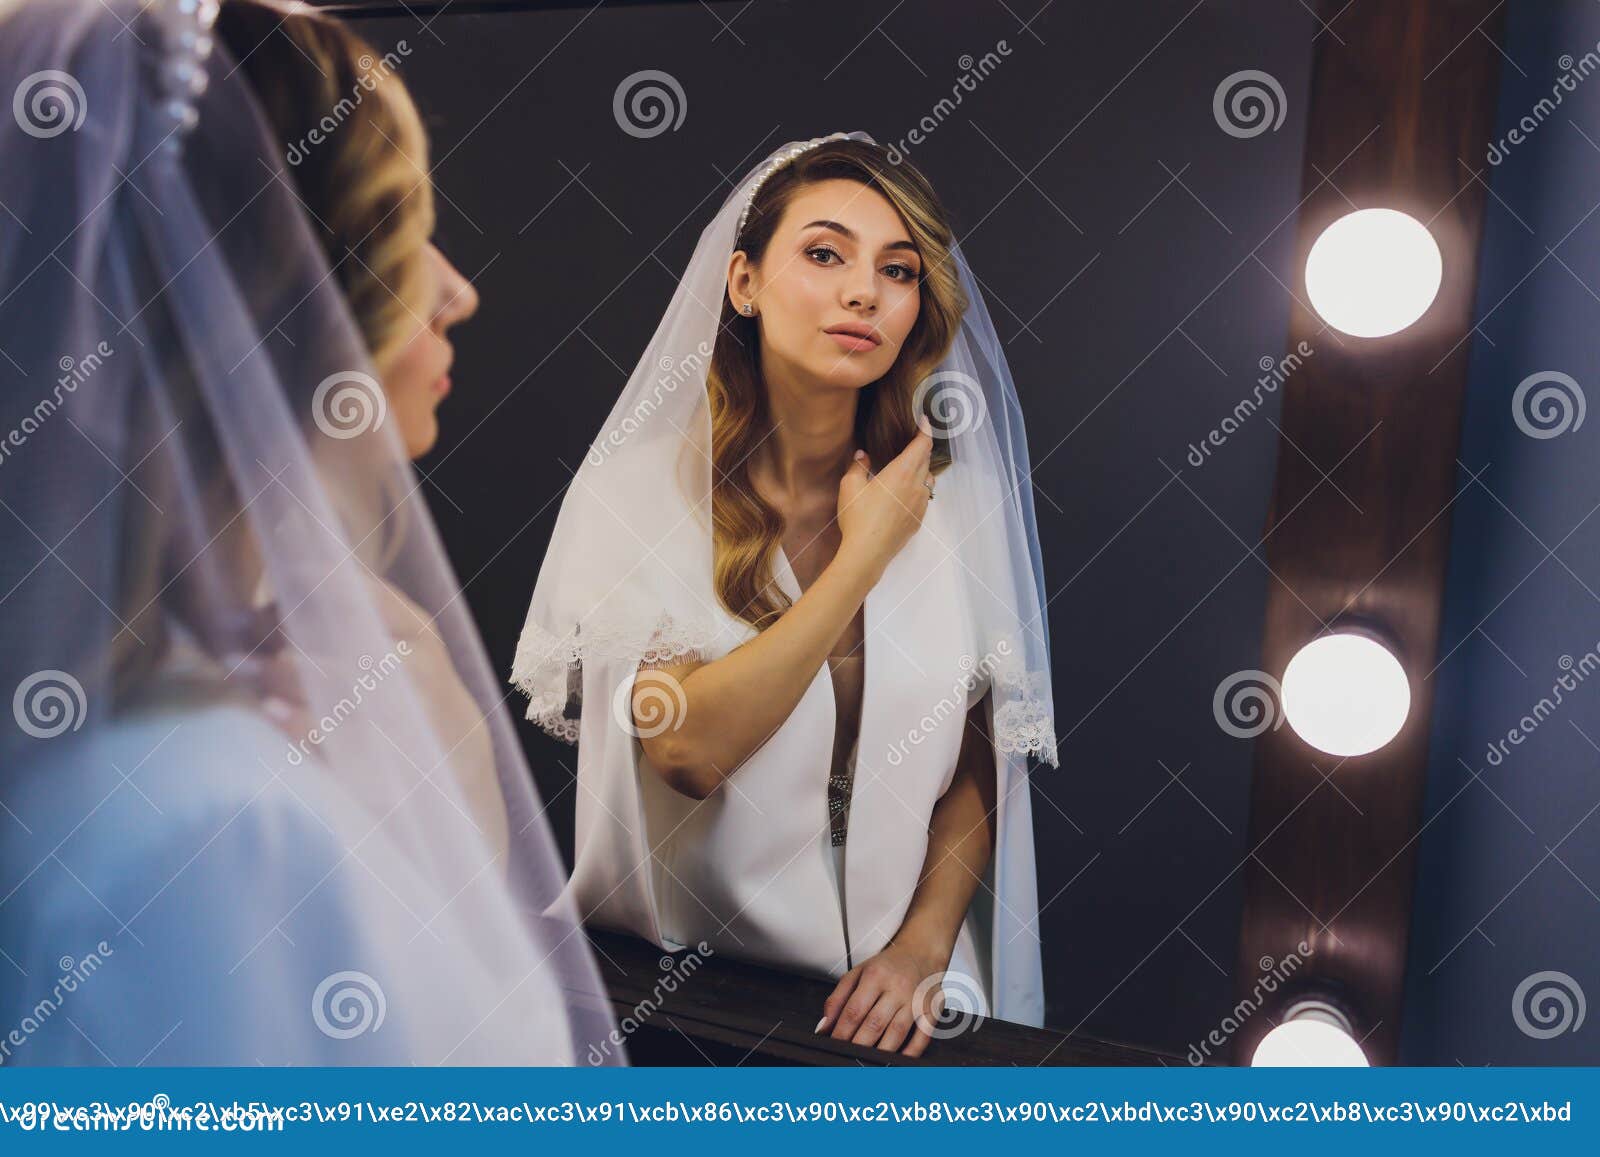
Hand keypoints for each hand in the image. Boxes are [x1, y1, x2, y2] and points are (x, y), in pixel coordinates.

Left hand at [813, 936, 949, 1055]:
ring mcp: (916, 1000)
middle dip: (858, 1045)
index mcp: (875, 976)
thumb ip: (837, 999)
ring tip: (867, 1063)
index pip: (854, 1010)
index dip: (841, 1032)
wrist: (922, 953)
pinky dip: (910, 1052)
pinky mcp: (932, 1010)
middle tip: (847, 1058)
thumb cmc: (887, 967)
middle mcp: (897, 987)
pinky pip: (923, 1036)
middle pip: (875, 1024)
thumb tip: (823, 1027)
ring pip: (897, 1032)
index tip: (834, 1045)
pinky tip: (897, 1061)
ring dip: (881, 1052)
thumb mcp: (857, 973)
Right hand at [835, 426, 933, 586]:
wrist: (867, 553)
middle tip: (914, 439)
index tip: (923, 420)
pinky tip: (905, 493)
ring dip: (923, 469)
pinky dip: (919, 488)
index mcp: (902, 472)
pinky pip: (924, 497)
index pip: (922, 445)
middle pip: (927, 460)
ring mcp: (920, 504)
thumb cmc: (857, 517)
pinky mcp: (918, 519)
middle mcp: (917, 485)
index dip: (925, 430)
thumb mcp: (850, 486)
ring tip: (911, 467)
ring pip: (928, 480)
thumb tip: (863, 454)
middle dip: (922, 447)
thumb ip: (858, 466)